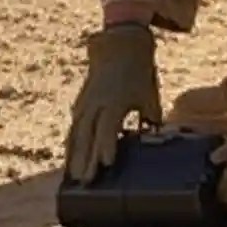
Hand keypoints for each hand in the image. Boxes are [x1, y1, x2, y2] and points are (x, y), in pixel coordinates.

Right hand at [64, 22, 161, 182]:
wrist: (119, 45)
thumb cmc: (138, 72)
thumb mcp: (148, 93)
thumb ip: (150, 115)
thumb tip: (155, 135)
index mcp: (115, 100)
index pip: (108, 127)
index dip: (107, 145)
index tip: (106, 163)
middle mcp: (97, 103)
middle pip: (88, 134)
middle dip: (85, 159)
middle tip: (84, 181)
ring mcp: (86, 102)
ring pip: (77, 132)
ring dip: (74, 154)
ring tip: (73, 176)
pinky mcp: (82, 102)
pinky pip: (75, 125)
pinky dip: (72, 142)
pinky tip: (70, 156)